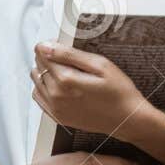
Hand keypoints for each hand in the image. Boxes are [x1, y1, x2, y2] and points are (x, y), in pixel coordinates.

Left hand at [30, 41, 154, 140]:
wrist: (128, 119)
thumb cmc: (119, 91)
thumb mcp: (99, 65)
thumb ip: (69, 54)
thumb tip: (45, 47)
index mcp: (65, 80)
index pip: (42, 53)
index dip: (50, 45)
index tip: (61, 45)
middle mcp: (56, 95)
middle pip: (38, 65)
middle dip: (48, 58)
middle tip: (68, 60)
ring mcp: (55, 108)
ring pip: (36, 80)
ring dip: (45, 72)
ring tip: (66, 72)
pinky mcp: (57, 116)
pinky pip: (38, 96)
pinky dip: (44, 87)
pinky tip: (60, 85)